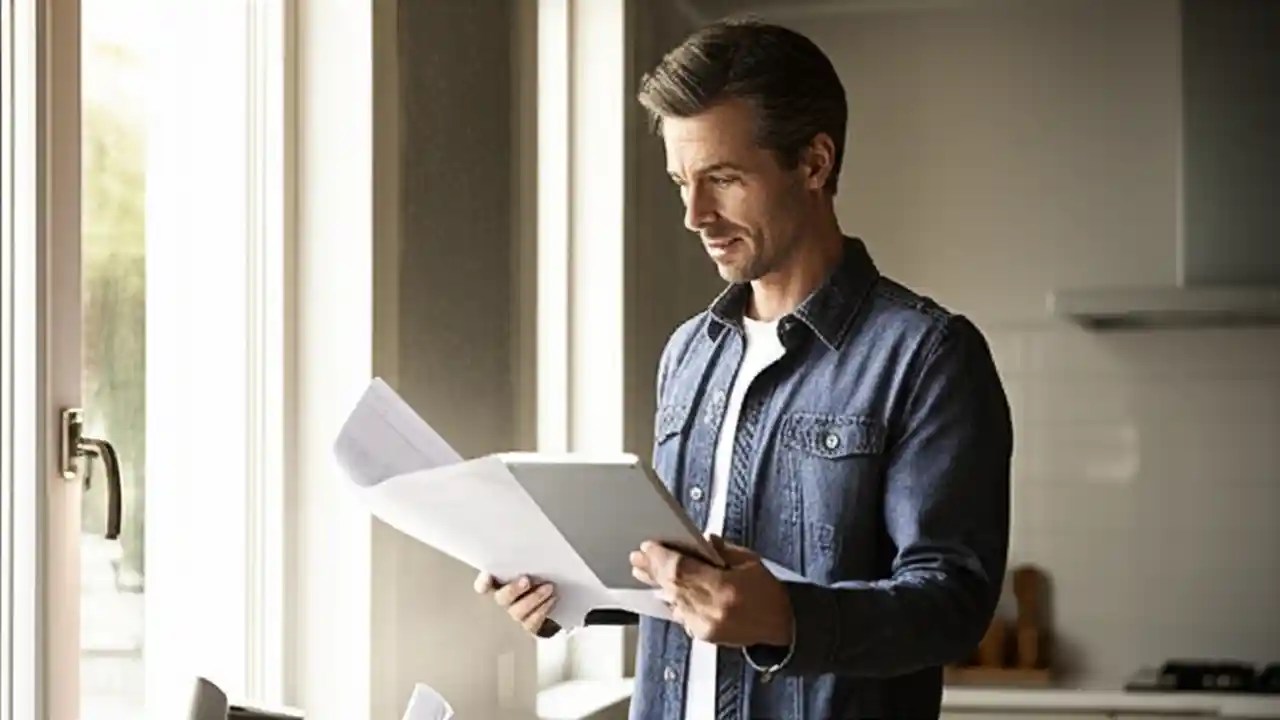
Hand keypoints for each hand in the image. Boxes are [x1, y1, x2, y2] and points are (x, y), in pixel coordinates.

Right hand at [474, 571, 559, 636]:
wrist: (548, 601)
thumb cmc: (533, 580)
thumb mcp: (525, 570)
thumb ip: (520, 566)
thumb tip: (526, 547)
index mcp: (496, 585)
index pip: (482, 585)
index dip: (482, 582)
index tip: (488, 575)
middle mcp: (501, 603)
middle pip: (501, 599)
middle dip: (512, 590)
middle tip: (526, 580)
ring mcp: (513, 617)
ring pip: (518, 612)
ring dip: (534, 598)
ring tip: (548, 587)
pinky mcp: (527, 627)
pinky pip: (532, 623)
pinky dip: (543, 610)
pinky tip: (552, 599)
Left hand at [629, 535, 792, 646]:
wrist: (782, 626)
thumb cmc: (768, 592)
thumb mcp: (749, 561)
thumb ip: (722, 550)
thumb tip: (699, 539)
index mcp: (725, 588)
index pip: (682, 570)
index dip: (661, 558)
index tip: (649, 546)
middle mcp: (711, 610)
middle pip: (672, 585)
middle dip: (653, 569)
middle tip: (637, 557)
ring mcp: (705, 626)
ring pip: (672, 600)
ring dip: (657, 584)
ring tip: (642, 570)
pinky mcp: (703, 635)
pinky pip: (680, 614)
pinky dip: (671, 600)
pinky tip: (662, 590)